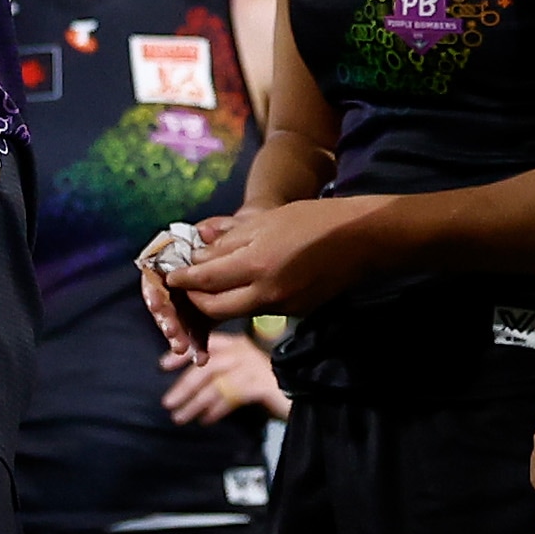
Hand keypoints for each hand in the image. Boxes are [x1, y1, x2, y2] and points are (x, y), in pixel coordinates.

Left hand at [162, 195, 380, 320]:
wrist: (363, 239)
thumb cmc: (315, 220)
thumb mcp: (267, 220)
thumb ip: (230, 238)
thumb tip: (200, 250)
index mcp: (256, 265)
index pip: (205, 280)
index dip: (184, 279)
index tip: (171, 275)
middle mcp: (266, 294)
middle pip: (215, 308)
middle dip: (196, 299)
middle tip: (187, 285)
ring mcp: (282, 307)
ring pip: (236, 312)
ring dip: (219, 302)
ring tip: (211, 284)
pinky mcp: (296, 312)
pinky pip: (259, 310)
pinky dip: (244, 301)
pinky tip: (243, 286)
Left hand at [163, 328, 288, 425]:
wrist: (308, 393)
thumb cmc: (273, 385)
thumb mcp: (245, 372)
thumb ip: (224, 373)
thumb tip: (191, 387)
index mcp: (240, 344)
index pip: (205, 343)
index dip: (183, 353)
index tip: (163, 365)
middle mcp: (245, 351)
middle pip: (207, 367)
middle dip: (184, 386)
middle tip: (167, 403)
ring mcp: (254, 366)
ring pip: (215, 383)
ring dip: (195, 402)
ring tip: (180, 417)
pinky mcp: (261, 385)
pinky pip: (231, 397)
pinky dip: (216, 409)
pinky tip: (206, 420)